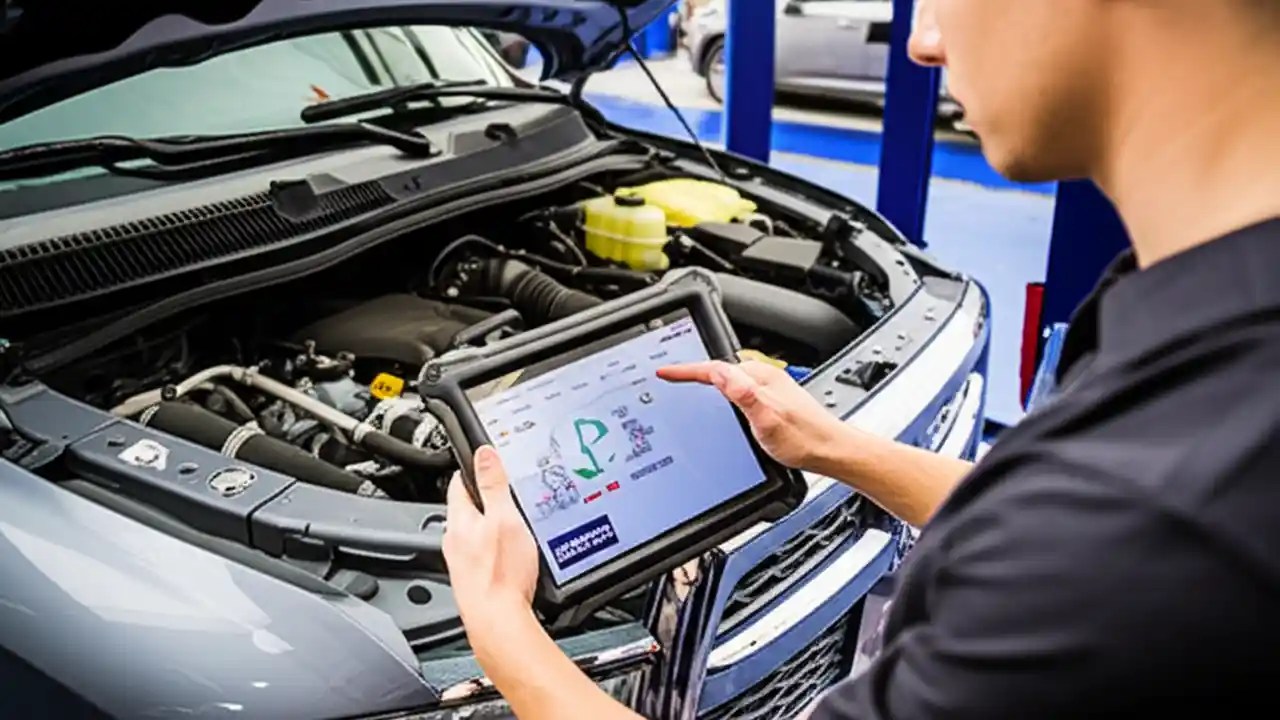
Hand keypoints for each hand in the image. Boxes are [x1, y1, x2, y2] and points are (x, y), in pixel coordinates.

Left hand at [444, 446, 539, 629]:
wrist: (498, 623)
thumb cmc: (501, 575)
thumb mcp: (505, 519)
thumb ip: (494, 485)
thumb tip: (483, 454)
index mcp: (459, 520)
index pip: (459, 483)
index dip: (473, 469)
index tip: (484, 461)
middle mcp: (454, 541)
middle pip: (466, 509)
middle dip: (484, 499)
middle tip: (505, 492)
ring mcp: (461, 563)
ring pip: (473, 534)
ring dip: (489, 526)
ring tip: (510, 522)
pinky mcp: (472, 581)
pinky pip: (480, 555)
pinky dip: (492, 549)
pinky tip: (508, 556)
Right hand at [657, 358, 848, 472]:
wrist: (830, 451)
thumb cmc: (803, 439)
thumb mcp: (767, 419)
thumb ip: (743, 394)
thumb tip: (720, 373)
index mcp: (758, 378)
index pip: (714, 369)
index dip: (685, 371)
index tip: (665, 372)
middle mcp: (762, 379)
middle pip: (719, 372)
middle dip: (693, 373)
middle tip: (670, 376)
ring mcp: (767, 389)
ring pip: (729, 382)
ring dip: (707, 384)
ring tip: (687, 386)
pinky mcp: (770, 401)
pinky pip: (737, 392)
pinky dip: (721, 395)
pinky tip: (720, 405)